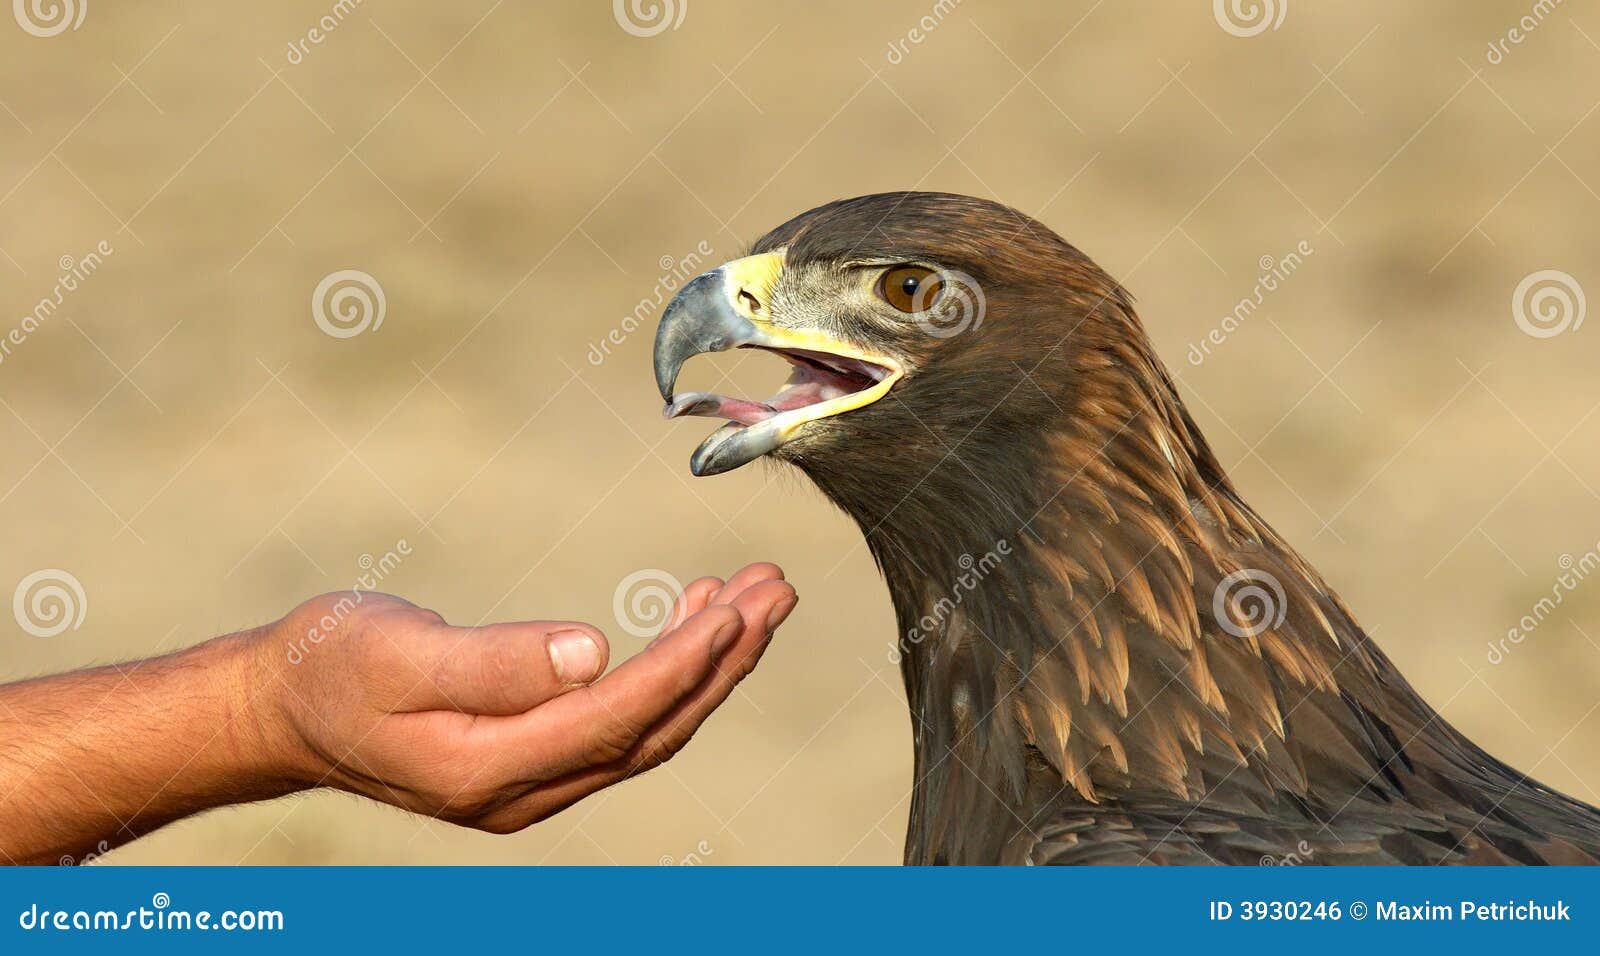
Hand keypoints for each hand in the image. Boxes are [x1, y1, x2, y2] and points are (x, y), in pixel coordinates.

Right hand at [257, 563, 796, 832]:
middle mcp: (523, 790)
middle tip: (779, 589)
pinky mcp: (534, 757)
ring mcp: (532, 782)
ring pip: (648, 728)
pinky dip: (670, 672)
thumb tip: (593, 652)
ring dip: (710, 664)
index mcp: (488, 769)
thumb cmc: (326, 668)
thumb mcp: (394, 655)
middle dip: (723, 660)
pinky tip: (693, 621)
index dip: (680, 667)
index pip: (613, 719)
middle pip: (652, 729)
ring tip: (757, 594)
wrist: (279, 710)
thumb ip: (493, 662)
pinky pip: (623, 722)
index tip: (736, 609)